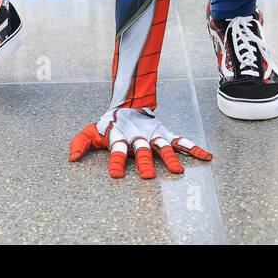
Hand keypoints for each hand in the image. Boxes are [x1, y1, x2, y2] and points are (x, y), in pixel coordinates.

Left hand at [68, 107, 211, 179]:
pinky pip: (180, 141)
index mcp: (120, 137)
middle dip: (145, 163)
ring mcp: (152, 134)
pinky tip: (206, 156)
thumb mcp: (92, 130)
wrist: (127, 100)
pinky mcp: (164, 133)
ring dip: (169, 159)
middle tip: (148, 177)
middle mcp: (137, 136)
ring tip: (178, 172)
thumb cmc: (109, 122)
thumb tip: (71, 159)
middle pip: (142, 151)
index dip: (117, 162)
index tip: (116, 175)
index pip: (118, 150)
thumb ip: (80, 142)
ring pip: (162, 147)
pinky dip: (193, 148)